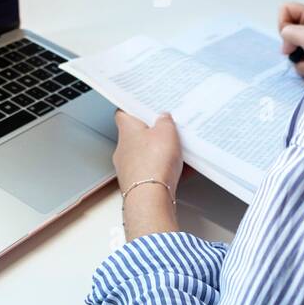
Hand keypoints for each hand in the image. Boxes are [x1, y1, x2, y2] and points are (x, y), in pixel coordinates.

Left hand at [112, 111, 182, 239]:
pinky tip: (180, 171)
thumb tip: (163, 118)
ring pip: (146, 155)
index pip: (123, 114)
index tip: (142, 106)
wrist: (150, 197)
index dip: (132, 109)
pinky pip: (152, 171)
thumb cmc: (152, 164)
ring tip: (178, 152)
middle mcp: (123, 149)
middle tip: (168, 130)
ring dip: (160, 153)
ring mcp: (128, 167)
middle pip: (137, 135)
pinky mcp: (137, 184)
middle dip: (152, 133)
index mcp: (127, 131)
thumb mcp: (167, 132)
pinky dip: (164, 170)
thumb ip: (165, 122)